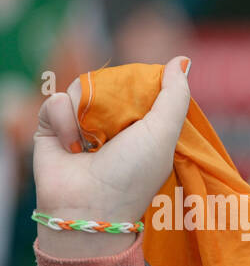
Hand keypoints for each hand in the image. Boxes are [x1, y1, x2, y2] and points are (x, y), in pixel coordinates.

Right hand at [33, 56, 190, 257]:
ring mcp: (81, 124)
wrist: (88, 206)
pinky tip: (72, 146)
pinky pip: (56, 100)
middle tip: (117, 129)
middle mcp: (112, 123)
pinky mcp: (52, 126)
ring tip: (93, 143)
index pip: (138, 86)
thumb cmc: (133, 174)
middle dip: (111, 100)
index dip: (138, 87)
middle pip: (108, 82)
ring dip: (86, 114)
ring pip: (81, 88)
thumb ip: (175, 97)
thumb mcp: (163, 134)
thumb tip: (182, 60)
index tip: (142, 102)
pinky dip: (63, 121)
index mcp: (143, 125)